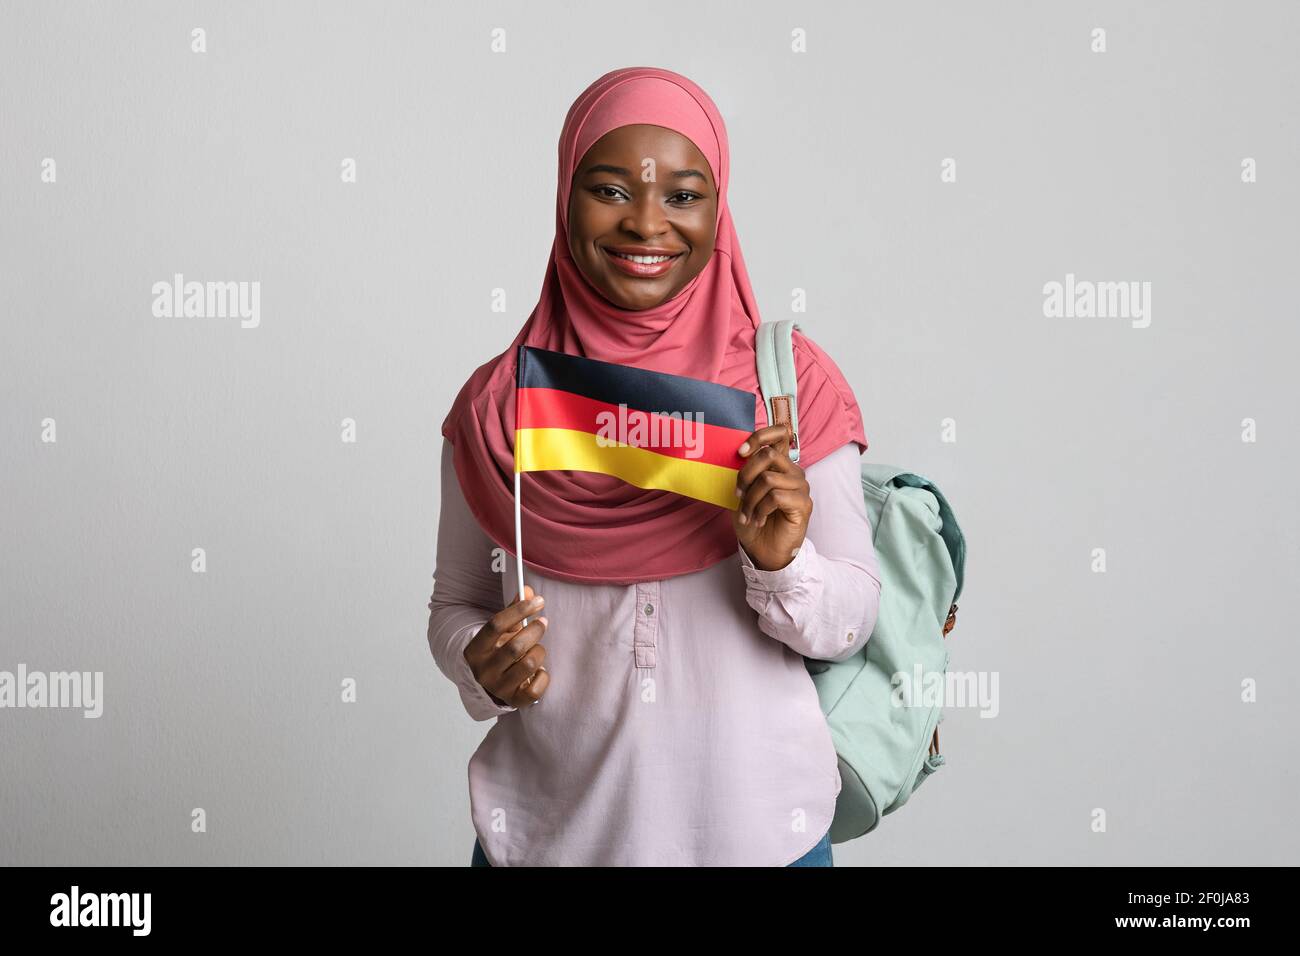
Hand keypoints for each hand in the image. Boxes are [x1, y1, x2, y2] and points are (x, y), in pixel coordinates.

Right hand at [462, 585, 549, 706]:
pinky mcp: (513, 701)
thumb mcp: (501, 631)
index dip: (519, 610)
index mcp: (475, 650)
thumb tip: (527, 591)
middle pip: (514, 647)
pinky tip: (539, 670)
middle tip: (543, 622)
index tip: (538, 601)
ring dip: (539, 651)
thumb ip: (514, 611)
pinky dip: (543, 676)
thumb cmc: (499, 651)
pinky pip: (535, 689)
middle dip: (534, 631)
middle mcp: (483, 671)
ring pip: (528, 664)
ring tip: (538, 648)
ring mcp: (498, 688)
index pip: (496, 625)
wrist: (491, 684)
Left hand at [732, 423, 811, 570]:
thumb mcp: (742, 493)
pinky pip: (776, 497)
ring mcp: (801, 487)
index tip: (740, 452)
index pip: (780, 433)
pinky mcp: (803, 504)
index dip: (760, 436)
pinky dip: (760, 509)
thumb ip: (744, 472)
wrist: (764, 550)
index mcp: (780, 464)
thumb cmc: (753, 520)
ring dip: (750, 499)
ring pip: (768, 479)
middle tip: (737, 494)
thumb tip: (734, 454)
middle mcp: (793, 471)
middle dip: (745, 475)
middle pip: (768, 455)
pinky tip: (758, 520)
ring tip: (746, 514)